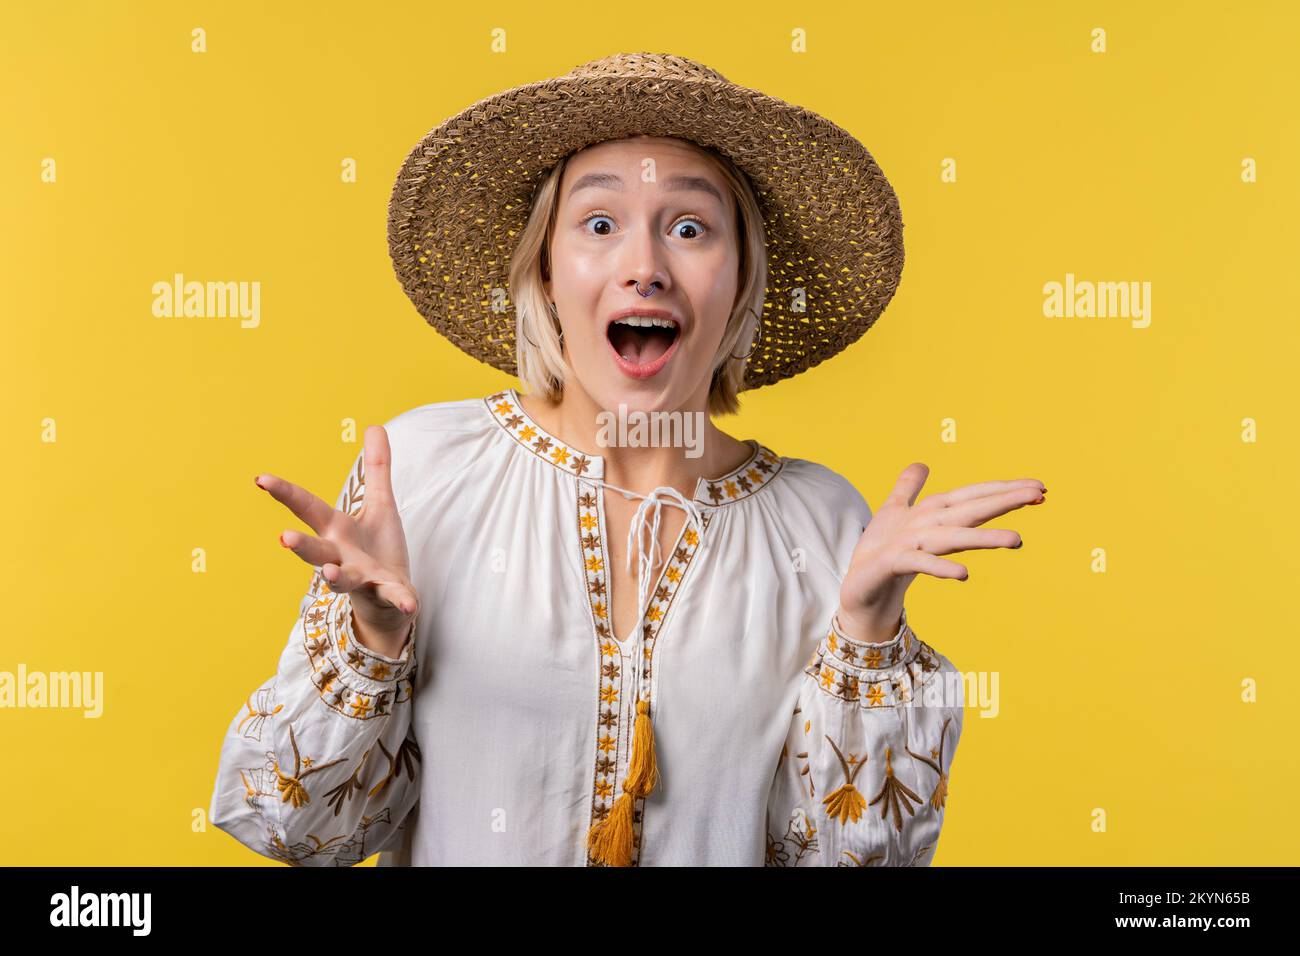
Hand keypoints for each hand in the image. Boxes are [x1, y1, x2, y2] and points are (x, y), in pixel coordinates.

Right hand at [255, 425, 418, 656]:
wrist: (388, 600)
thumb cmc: (377, 548)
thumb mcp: (380, 504)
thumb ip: (377, 468)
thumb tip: (375, 425)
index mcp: (337, 530)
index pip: (307, 508)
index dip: (285, 493)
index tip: (261, 479)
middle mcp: (340, 556)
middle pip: (316, 550)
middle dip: (301, 545)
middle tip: (284, 538)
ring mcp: (361, 578)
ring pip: (342, 579)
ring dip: (334, 577)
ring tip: (329, 574)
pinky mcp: (386, 594)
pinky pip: (393, 598)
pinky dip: (401, 601)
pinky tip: (410, 605)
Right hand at [837, 464, 1045, 643]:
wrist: (857, 587)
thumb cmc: (879, 549)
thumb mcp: (895, 516)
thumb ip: (909, 490)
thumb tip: (920, 463)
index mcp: (930, 511)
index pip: (972, 496)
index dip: (1003, 491)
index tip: (1039, 489)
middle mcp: (923, 523)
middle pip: (969, 509)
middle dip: (1003, 501)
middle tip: (1038, 494)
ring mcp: (908, 542)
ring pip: (951, 537)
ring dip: (982, 537)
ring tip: (1016, 541)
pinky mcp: (891, 563)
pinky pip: (919, 564)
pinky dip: (939, 567)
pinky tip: (963, 573)